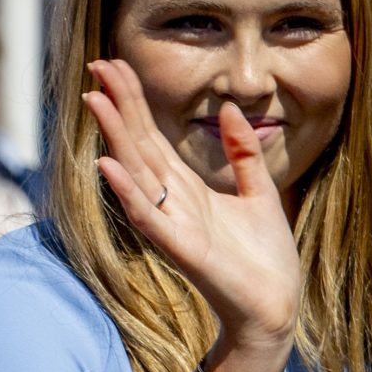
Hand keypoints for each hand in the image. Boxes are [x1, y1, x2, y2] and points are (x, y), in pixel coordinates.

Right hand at [82, 59, 298, 371]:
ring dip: (114, 137)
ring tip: (95, 100)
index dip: (135, 100)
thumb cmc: (265, 259)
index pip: (153, 137)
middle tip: (97, 66)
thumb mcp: (260, 191)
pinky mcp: (180, 249)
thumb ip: (242, 152)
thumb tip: (230, 109)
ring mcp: (172, 225)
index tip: (116, 64)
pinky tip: (107, 164)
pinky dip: (127, 191)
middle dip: (119, 106)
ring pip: (136, 173)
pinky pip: (147, 216)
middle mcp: (172, 203)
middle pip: (138, 146)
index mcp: (188, 189)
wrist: (276, 306)